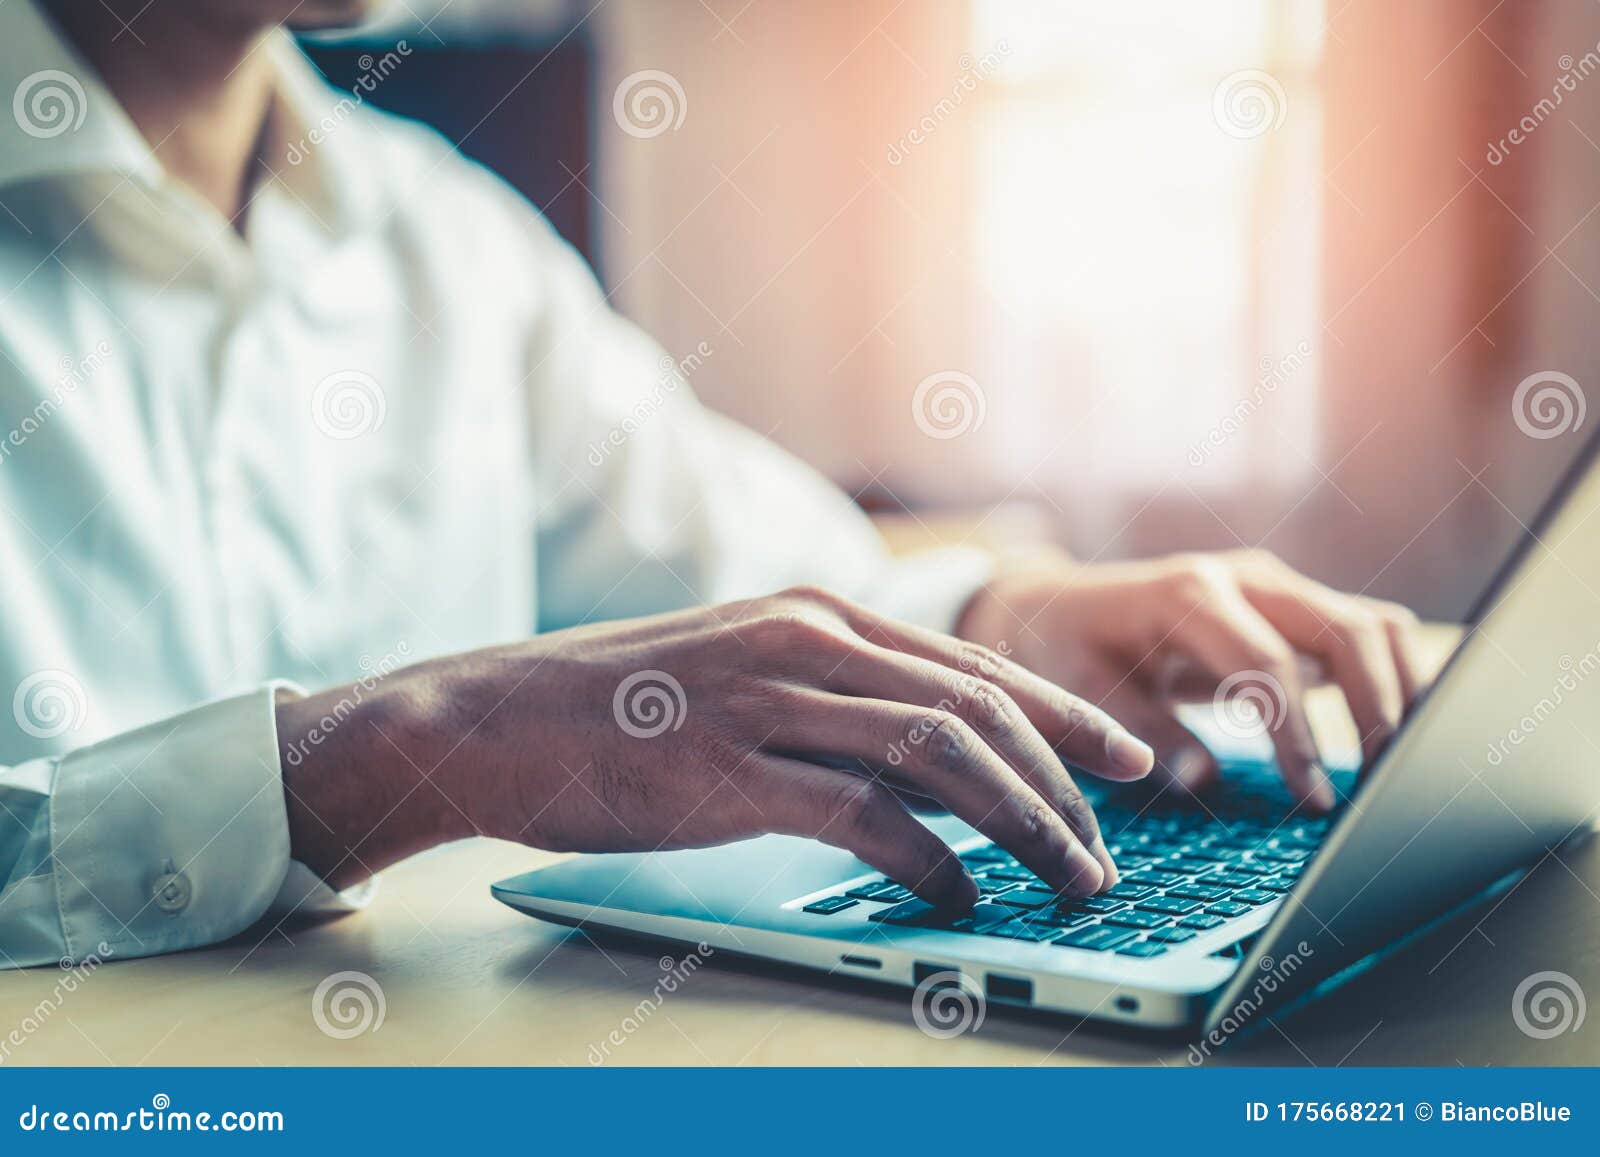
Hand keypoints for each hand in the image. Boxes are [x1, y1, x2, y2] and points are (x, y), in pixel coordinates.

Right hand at [276, 586, 1154, 907]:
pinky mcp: (732, 769)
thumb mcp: (736, 671)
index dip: (1064, 714)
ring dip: (1022, 821)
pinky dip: (929, 860)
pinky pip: (865, 814)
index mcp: (816, 615)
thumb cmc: (613, 706)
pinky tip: (956, 896)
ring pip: (943, 752)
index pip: (975, 662)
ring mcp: (770, 700)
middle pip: (979, 704)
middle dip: (1064, 781)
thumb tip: (921, 765)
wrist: (489, 718)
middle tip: (1108, 846)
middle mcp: (807, 640)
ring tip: (1066, 877)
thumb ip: (826, 699)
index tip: (1125, 762)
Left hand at [960, 549, 1427, 811]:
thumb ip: (1140, 729)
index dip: (1297, 736)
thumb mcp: (1083, 688)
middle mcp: (1246, 578)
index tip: (1313, 801)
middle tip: (1379, 787)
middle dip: (1374, 711)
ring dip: (1400, 691)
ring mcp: (1279, 587)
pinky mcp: (1296, 608)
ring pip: (1373, 625)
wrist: (1064, 604)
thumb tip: (1203, 779)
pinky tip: (1402, 735)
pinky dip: (1396, 678)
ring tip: (1403, 766)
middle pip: (1345, 631)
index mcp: (1190, 594)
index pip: (1268, 664)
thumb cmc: (1070, 648)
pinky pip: (1368, 632)